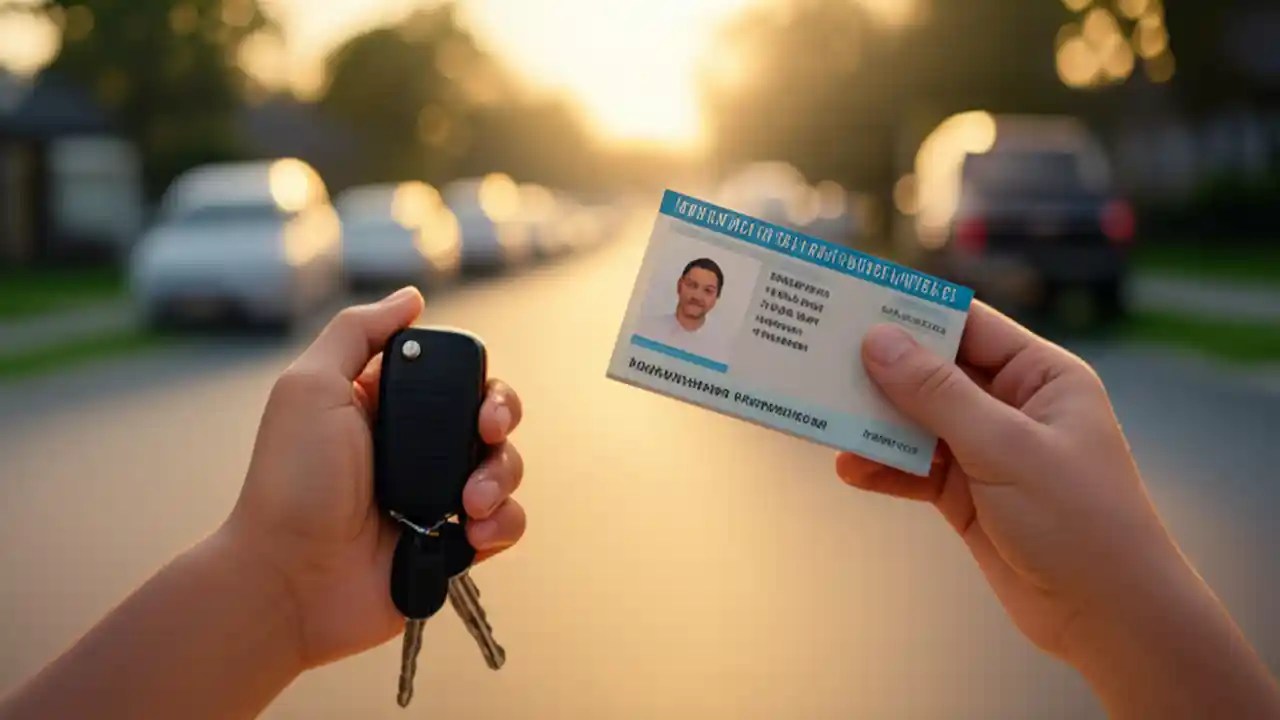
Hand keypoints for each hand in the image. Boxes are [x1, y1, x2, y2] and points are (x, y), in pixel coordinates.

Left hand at [225, 287, 526, 668]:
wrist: (290, 580)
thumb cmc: (291, 484)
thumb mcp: (310, 387)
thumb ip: (358, 333)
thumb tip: (411, 298)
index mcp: (386, 407)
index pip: (456, 377)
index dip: (479, 380)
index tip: (475, 397)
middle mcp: (416, 449)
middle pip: (491, 418)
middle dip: (500, 423)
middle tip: (485, 438)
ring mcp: (437, 498)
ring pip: (506, 468)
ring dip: (501, 477)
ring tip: (468, 504)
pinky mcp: (453, 546)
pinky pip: (506, 523)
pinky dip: (503, 523)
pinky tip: (474, 532)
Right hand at [835, 303, 1180, 657]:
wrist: (1110, 619)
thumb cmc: (1079, 521)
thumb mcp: (1006, 448)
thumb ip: (938, 394)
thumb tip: (878, 341)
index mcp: (1041, 376)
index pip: (968, 326)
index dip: (913, 313)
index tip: (854, 302)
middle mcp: (1013, 406)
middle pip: (934, 372)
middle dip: (881, 368)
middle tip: (820, 357)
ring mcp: (988, 452)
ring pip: (918, 422)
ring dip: (874, 422)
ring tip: (823, 414)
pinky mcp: (969, 496)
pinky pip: (915, 469)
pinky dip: (884, 468)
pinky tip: (849, 469)